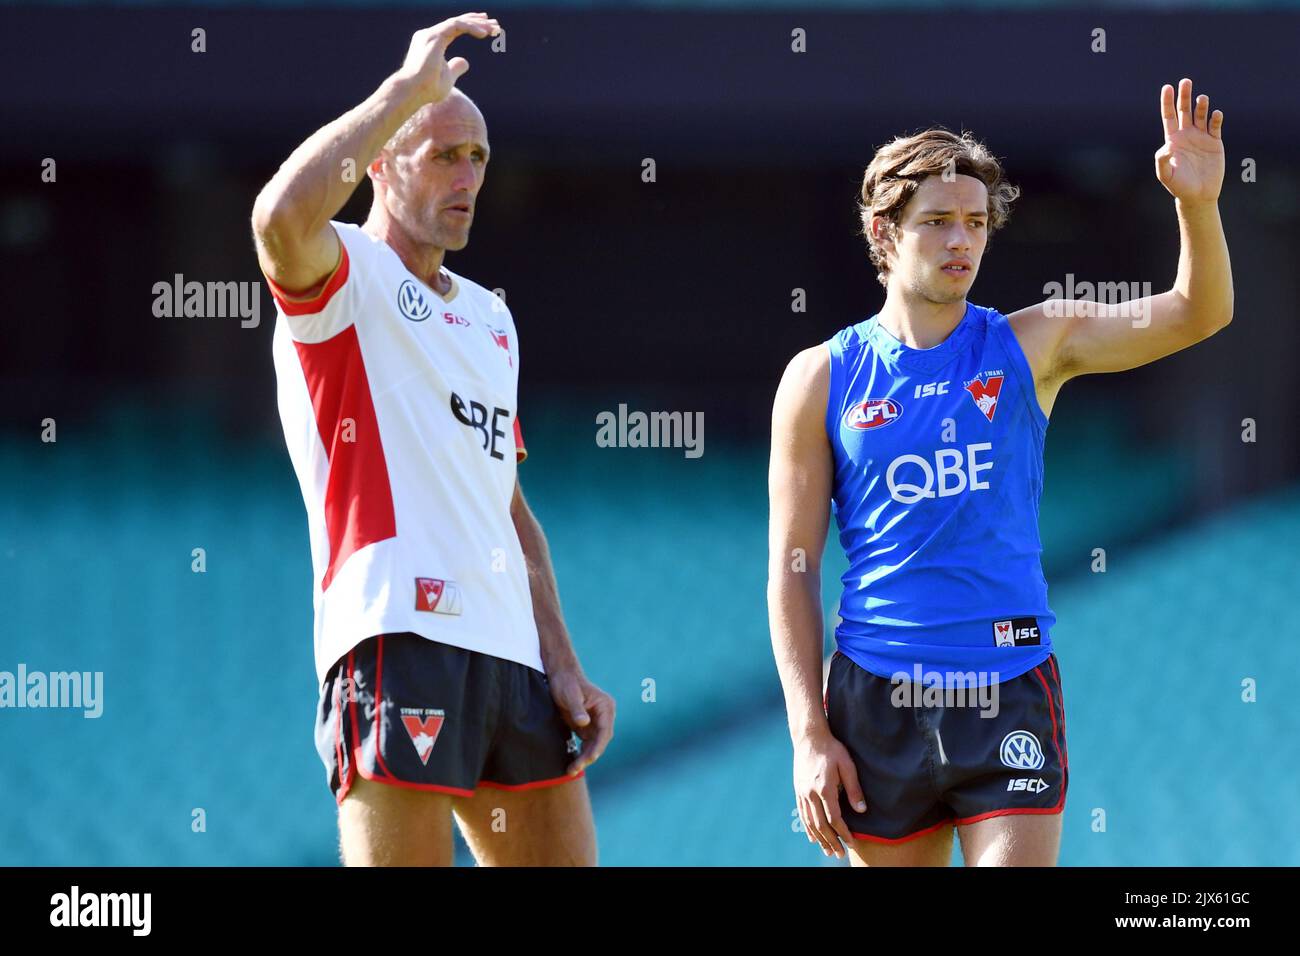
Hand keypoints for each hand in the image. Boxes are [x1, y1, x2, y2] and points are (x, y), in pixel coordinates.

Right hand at [396, 12, 500, 103]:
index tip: (487, 28)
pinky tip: (484, 33)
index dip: (471, 26)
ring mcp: (431, 34)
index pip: (454, 29)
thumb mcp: (447, 78)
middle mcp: (430, 35)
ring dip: (477, 24)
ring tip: (494, 29)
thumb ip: (455, 68)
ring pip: (458, 22)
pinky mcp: (434, 36)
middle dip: (477, 21)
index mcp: (432, 42)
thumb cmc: (427, 88)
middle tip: (495, 24)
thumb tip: (465, 62)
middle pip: (457, 22)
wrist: (412, 91)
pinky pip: (456, 25)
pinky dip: (471, 27)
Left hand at [548, 669, 614, 775]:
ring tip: (571, 770)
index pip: (605, 731)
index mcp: (605, 707)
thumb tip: (584, 724)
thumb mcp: (569, 695)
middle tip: (575, 768)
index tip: (590, 758)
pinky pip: (586, 743)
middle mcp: (604, 716)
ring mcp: (596, 722)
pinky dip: (581, 753)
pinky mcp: (586, 726)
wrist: (559, 676)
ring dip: (584, 758)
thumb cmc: (566, 683)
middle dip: (589, 756)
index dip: (598, 746)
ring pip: (594, 745)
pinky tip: (572, 763)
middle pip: (600, 741)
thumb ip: (577, 709)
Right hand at [793, 731, 866, 858]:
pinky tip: (812, 838)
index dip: (843, 833)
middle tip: (839, 854)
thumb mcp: (847, 765)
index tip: (851, 843)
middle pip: (821, 824)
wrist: (809, 737)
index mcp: (824, 788)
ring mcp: (802, 793)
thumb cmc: (831, 749)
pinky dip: (807, 828)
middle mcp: (811, 793)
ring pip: (810, 822)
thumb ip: (854, 789)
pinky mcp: (798, 790)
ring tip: (827, 851)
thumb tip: (861, 810)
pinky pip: (802, 814)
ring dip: (819, 839)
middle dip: (831, 841)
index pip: (834, 818)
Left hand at [1155, 78, 1224, 205]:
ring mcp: (1201, 137)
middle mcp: (1186, 135)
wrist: (1198, 195)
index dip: (1167, 102)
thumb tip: (1166, 147)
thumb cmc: (1179, 186)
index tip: (1167, 87)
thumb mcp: (1166, 175)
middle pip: (1184, 110)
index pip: (1169, 116)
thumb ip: (1162, 161)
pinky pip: (1215, 126)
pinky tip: (1215, 114)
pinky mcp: (1215, 142)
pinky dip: (1216, 119)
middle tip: (1185, 81)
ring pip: (1201, 115)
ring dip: (1201, 106)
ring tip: (1201, 99)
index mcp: (1173, 140)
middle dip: (1184, 96)